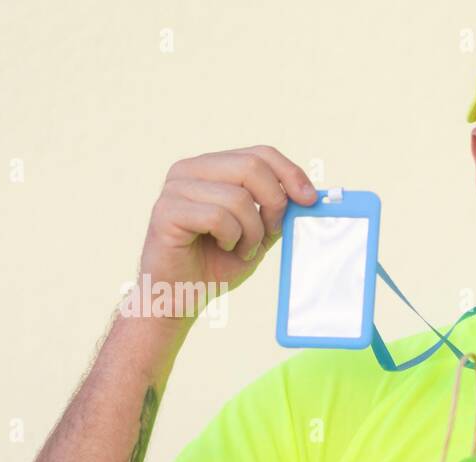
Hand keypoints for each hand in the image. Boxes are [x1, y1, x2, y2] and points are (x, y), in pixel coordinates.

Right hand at [136, 145, 318, 316]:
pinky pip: (218, 217)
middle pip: (252, 166)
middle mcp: (191, 169)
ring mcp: (175, 187)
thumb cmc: (217, 262)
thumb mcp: (258, 233)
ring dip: (251, 232)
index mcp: (213, 167)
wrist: (182, 293)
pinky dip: (231, 239)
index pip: (261, 153)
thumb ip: (276, 211)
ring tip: (240, 248)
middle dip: (274, 203)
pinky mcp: (166, 210)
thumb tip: (307, 195)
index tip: (310, 200)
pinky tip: (223, 248)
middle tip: (268, 233)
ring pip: (238, 197)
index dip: (291, 173)